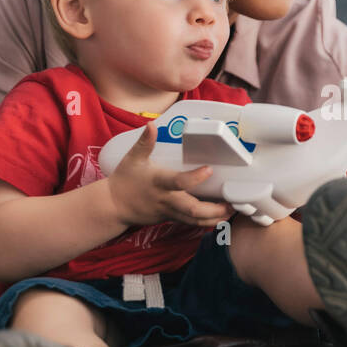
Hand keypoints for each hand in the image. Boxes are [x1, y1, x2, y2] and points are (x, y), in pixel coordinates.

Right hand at [105, 121, 234, 227]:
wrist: (113, 206)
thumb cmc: (125, 180)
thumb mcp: (133, 159)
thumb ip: (144, 142)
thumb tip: (151, 124)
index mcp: (159, 183)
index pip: (178, 182)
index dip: (195, 178)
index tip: (209, 169)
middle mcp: (167, 200)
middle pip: (193, 210)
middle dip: (215, 210)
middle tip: (233, 203)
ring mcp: (170, 212)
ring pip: (195, 221)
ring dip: (216, 218)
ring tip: (233, 210)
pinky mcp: (171, 218)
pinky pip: (192, 223)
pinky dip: (207, 221)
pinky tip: (221, 214)